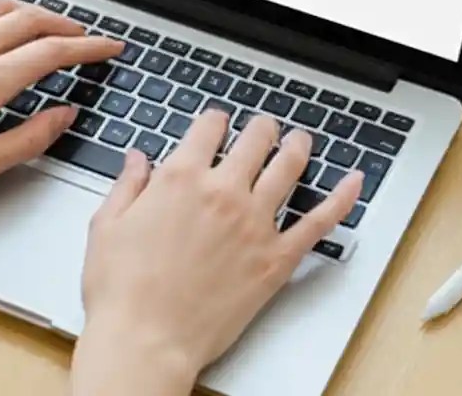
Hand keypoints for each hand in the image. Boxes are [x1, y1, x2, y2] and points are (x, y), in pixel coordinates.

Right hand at [70, 111, 362, 395]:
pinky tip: (354, 181)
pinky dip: (341, 198)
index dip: (216, 120)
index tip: (217, 124)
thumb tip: (137, 159)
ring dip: (298, 147)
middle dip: (261, 127)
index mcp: (181, 178)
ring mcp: (255, 223)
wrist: (146, 341)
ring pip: (289, 167)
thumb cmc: (121, 293)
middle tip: (264, 128)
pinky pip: (319, 221)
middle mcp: (223, 192)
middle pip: (257, 139)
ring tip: (300, 140)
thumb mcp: (107, 227)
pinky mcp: (276, 258)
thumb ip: (127, 185)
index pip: (210, 127)